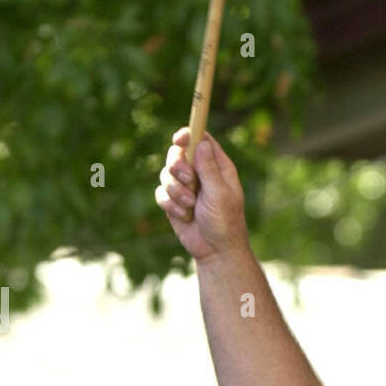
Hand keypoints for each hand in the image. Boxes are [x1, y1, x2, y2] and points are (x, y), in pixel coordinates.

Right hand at [155, 127, 247, 261]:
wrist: (215, 250)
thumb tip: (201, 143)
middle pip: (177, 153)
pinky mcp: (173, 201)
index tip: (179, 139)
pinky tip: (184, 216)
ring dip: (176, 191)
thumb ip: (209, 169)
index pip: (200, 140)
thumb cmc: (225, 222)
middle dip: (178, 166)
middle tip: (188, 180)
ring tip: (190, 206)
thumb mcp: (220, 194)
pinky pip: (161, 193)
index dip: (188, 135)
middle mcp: (199, 173)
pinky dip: (170, 205)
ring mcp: (185, 186)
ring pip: (166, 174)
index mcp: (217, 166)